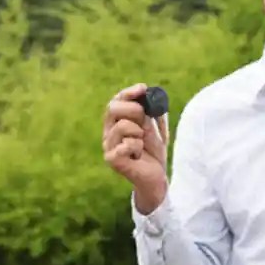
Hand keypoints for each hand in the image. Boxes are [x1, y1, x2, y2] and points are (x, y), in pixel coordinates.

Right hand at [103, 83, 169, 209]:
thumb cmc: (153, 153)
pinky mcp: (111, 159)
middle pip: (113, 108)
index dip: (128, 93)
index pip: (116, 101)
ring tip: (141, 144)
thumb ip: (153, 114)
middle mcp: (109, 132)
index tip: (143, 88)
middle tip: (144, 120)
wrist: (156, 177)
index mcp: (116, 122)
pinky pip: (127, 143)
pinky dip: (138, 147)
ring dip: (139, 133)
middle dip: (134, 109)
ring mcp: (108, 146)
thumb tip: (151, 97)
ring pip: (122, 126)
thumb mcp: (157, 129)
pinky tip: (138, 155)